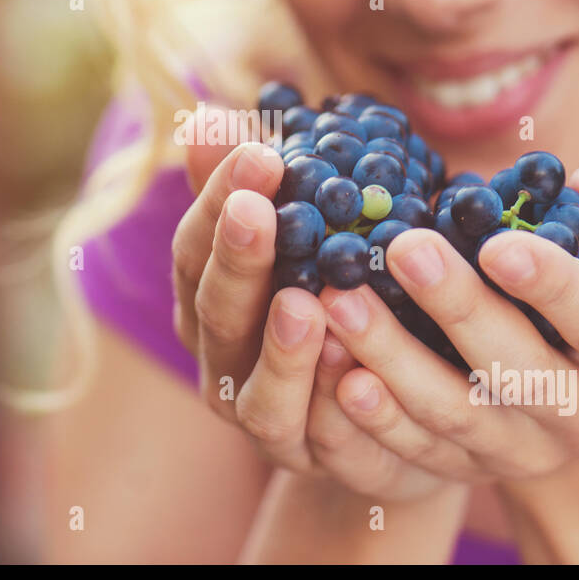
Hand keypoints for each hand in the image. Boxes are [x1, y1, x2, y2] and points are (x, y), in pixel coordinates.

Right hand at [170, 107, 450, 501]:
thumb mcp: (305, 234)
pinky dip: (333, 414)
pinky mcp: (310, 463)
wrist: (383, 408)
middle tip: (257, 209)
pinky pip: (317, 445)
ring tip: (303, 304)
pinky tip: (359, 373)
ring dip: (277, 351)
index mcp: (209, 296)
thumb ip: (258, 185)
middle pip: (215, 311)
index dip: (218, 197)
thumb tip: (208, 116)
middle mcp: (220, 359)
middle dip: (236, 260)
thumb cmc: (335, 294)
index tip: (259, 150)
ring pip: (254, 393)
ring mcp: (259, 420)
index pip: (196, 243)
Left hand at [317, 158, 578, 482]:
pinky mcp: (465, 468)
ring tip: (340, 302)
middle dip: (457, 308)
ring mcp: (521, 451)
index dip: (555, 286)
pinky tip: (331, 368)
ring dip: (393, 359)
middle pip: (517, 372)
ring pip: (453, 414)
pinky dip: (370, 415)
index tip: (498, 244)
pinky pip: (412, 450)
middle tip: (402, 249)